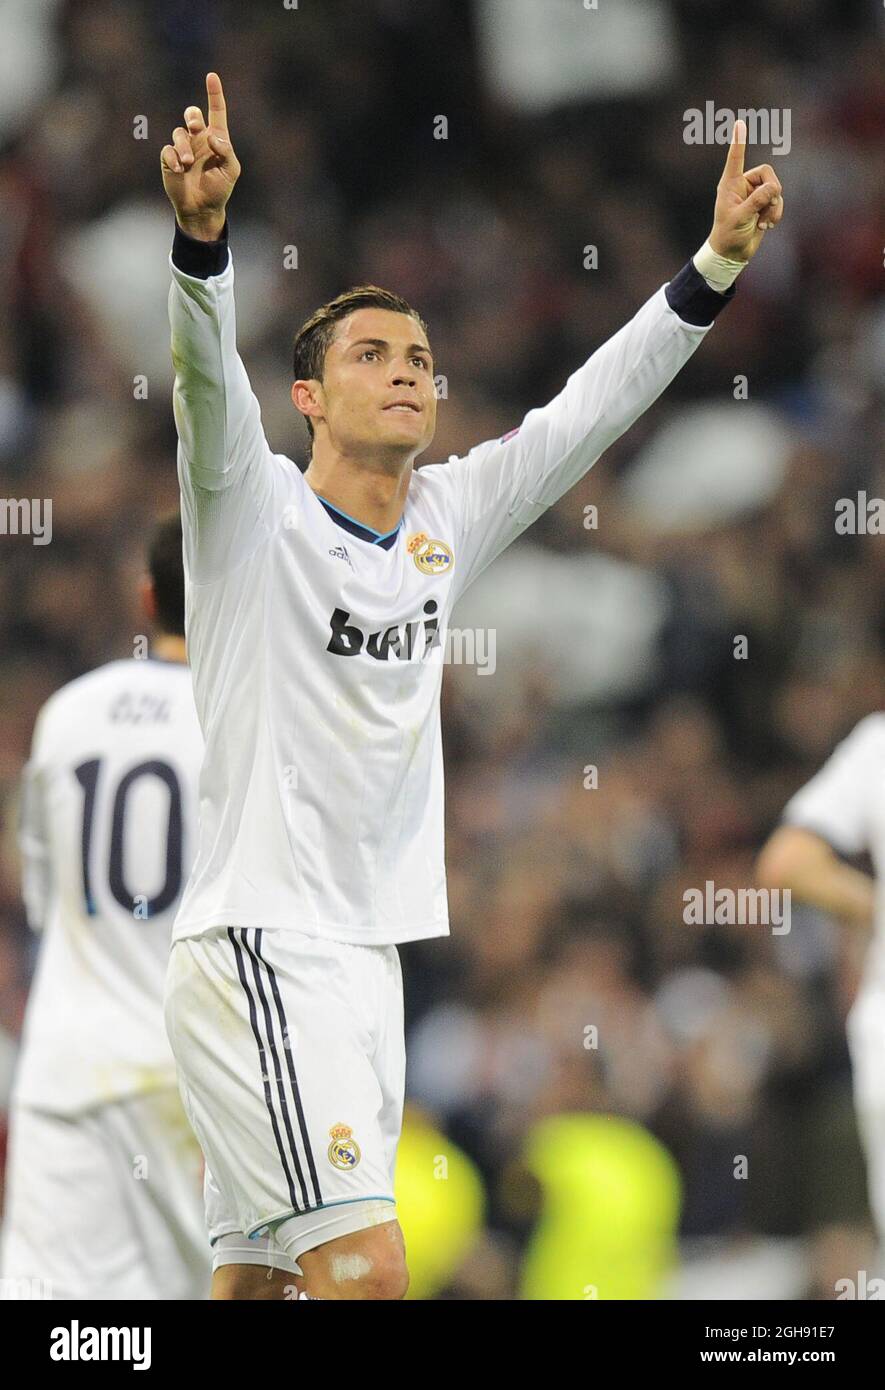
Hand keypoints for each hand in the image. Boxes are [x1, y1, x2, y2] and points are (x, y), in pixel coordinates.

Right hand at [160, 72, 240, 240]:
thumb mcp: (231, 170)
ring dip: (183, 147)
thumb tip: (211, 136)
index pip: (216, 111)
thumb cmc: (219, 189)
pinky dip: (173, 158)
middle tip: (195, 128)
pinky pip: (168, 150)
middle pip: (192, 114)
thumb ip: (225, 151)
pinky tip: (179, 170)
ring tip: (187, 163)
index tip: (211, 76)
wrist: (202, 209)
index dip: (214, 93)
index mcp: (216, 138)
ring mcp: (183, 148)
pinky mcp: (169, 159)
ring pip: (178, 133)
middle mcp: (198, 139)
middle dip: (192, 116)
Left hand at [708, 119, 783, 261]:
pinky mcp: (763, 205)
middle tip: (770, 204)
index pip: (736, 158)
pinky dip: (775, 214)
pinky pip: (778, 202)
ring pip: (776, 189)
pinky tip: (765, 226)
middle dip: (772, 190)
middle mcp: (743, 185)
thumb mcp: (741, 218)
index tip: (739, 122)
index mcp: (730, 184)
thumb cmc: (729, 235)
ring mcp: (755, 195)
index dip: (739, 141)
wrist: (733, 254)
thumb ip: (757, 201)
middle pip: (768, 173)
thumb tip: (774, 189)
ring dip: (773, 208)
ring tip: (763, 224)